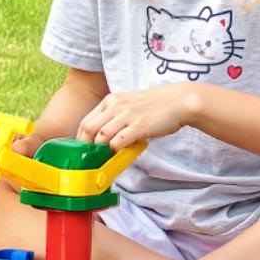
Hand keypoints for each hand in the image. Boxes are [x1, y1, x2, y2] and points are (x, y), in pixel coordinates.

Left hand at [76, 86, 192, 149]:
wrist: (180, 101)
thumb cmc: (156, 106)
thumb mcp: (129, 105)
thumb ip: (115, 117)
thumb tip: (104, 139)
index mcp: (110, 100)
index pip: (85, 121)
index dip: (80, 138)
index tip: (81, 150)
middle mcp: (115, 106)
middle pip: (88, 129)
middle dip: (85, 147)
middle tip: (88, 159)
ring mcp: (126, 115)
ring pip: (101, 136)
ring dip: (100, 151)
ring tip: (103, 159)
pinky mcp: (139, 126)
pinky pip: (118, 142)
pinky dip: (115, 151)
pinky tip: (119, 155)